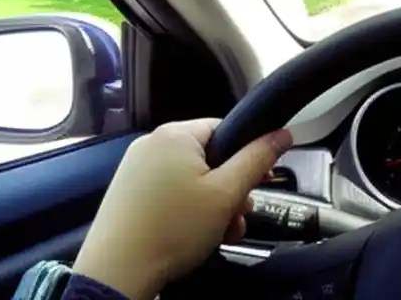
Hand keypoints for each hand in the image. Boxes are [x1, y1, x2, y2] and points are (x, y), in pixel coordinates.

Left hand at [73, 119, 291, 299]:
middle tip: (238, 215)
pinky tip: (196, 234)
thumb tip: (281, 134)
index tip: (258, 182)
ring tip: (220, 231)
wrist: (118, 271)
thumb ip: (257, 160)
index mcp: (175, 134)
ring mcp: (136, 169)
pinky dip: (188, 209)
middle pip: (209, 157)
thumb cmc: (172, 229)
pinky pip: (170, 192)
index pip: (226, 129)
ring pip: (191, 179)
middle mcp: (151, 144)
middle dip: (231, 189)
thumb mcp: (226, 194)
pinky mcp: (128, 193)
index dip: (247, 156)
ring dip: (213, 204)